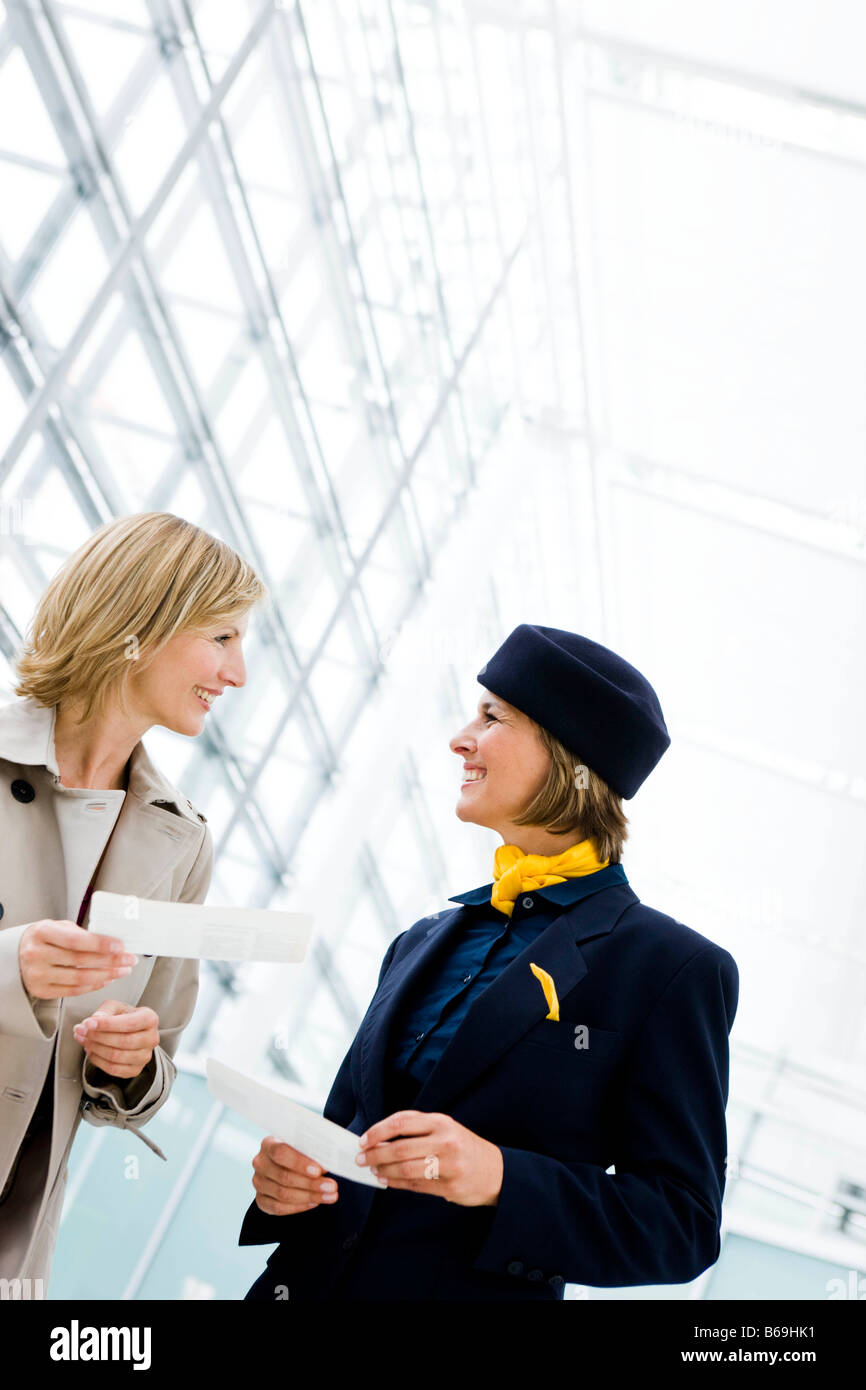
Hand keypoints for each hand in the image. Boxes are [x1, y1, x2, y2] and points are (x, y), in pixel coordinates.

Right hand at [18, 919, 136, 999]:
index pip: (76, 940)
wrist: (19, 954)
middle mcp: (37, 955)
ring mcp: (37, 975)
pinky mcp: (41, 991)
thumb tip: (112, 942)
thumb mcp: (59, 926)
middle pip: (80, 961)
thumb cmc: (45, 937)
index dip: (100, 944)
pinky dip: (93, 985)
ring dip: (106, 975)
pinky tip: (106, 979)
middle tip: (129, 960)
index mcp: (42, 933)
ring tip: (122, 971)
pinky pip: (73, 990)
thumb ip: (82, 933)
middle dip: (110, 961)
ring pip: (79, 978)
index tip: (120, 946)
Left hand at [73, 1000, 158, 1078]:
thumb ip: (105, 1010)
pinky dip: (98, 1061)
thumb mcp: (116, 1007)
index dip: (107, 1024)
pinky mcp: (135, 1070)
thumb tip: (95, 1020)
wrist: (132, 1031)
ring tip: (84, 1040)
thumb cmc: (124, 1017)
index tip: (88, 1023)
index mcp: (150, 1019)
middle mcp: (151, 1038)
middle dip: (98, 1036)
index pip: (129, 1024)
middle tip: (81, 1030)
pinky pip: (114, 1069)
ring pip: (117, 1056)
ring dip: (95, 1048)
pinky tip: (91, 1051)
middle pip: (123, 1041)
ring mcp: (145, 1056)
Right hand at [251, 1136, 339, 1214]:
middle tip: (332, 1186)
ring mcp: (259, 1183)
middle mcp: (260, 1163)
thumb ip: (312, 1151)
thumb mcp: (304, 1145)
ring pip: (283, 1194)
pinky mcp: (261, 1200)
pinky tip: (315, 1202)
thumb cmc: (299, 1150)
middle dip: (311, 1184)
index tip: (319, 1171)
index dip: (300, 1163)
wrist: (287, 1162)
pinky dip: (299, 1207)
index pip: (280, 1152)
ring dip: (309, 1196)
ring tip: (330, 1196)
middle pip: (284, 1176)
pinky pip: (278, 1208)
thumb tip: (328, 1163)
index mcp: (268, 1144)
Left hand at [356, 1111, 503, 1205]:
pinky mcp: (449, 1186)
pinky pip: (415, 1185)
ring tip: (373, 1171)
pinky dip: (396, 1184)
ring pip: (405, 1169)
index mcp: (441, 1122)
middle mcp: (445, 1142)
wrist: (495, 1171)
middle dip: (375, 1154)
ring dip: (384, 1171)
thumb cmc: (463, 1147)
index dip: (378, 1131)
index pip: (402, 1122)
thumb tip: (379, 1140)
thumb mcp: (445, 1128)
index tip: (363, 1140)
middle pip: (400, 1148)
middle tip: (361, 1159)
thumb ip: (416, 1130)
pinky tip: (387, 1181)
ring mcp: (448, 1165)